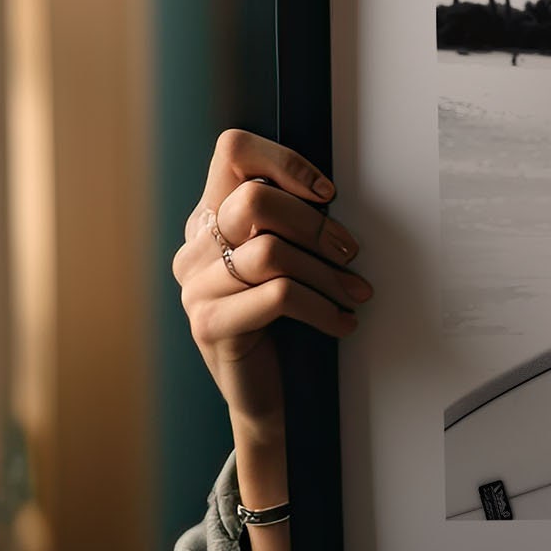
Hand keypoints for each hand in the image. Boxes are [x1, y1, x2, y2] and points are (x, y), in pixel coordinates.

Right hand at [171, 130, 369, 443]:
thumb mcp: (291, 261)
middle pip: (254, 200)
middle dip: (315, 224)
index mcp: (211, 218)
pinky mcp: (210, 325)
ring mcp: (195, 287)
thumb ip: (292, 223)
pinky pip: (276, 296)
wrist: (271, 398)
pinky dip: (321, 307)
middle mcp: (194, 248)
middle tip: (350, 251)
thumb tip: (332, 192)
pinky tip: (343, 321)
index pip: (232, 151)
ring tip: (356, 293)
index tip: (328, 192)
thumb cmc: (288, 321)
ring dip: (328, 273)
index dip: (284, 160)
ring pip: (271, 253)